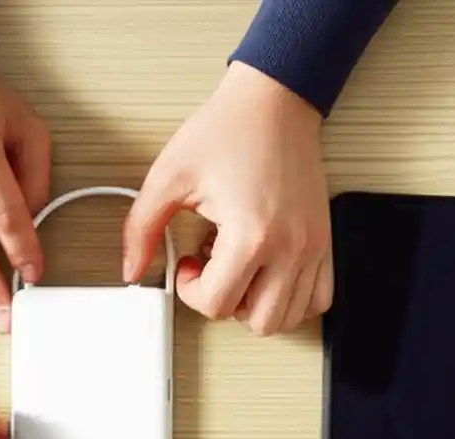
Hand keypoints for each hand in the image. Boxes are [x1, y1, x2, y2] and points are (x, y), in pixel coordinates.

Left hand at [123, 62, 332, 335]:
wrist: (274, 102)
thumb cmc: (229, 130)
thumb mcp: (169, 176)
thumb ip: (142, 228)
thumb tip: (131, 267)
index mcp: (251, 234)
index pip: (217, 304)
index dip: (190, 291)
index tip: (188, 263)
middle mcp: (290, 247)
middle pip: (257, 321)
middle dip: (226, 302)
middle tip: (212, 269)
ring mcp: (313, 247)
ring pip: (289, 317)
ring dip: (257, 304)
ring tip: (240, 266)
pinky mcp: (324, 241)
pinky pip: (318, 299)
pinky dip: (291, 299)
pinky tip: (267, 271)